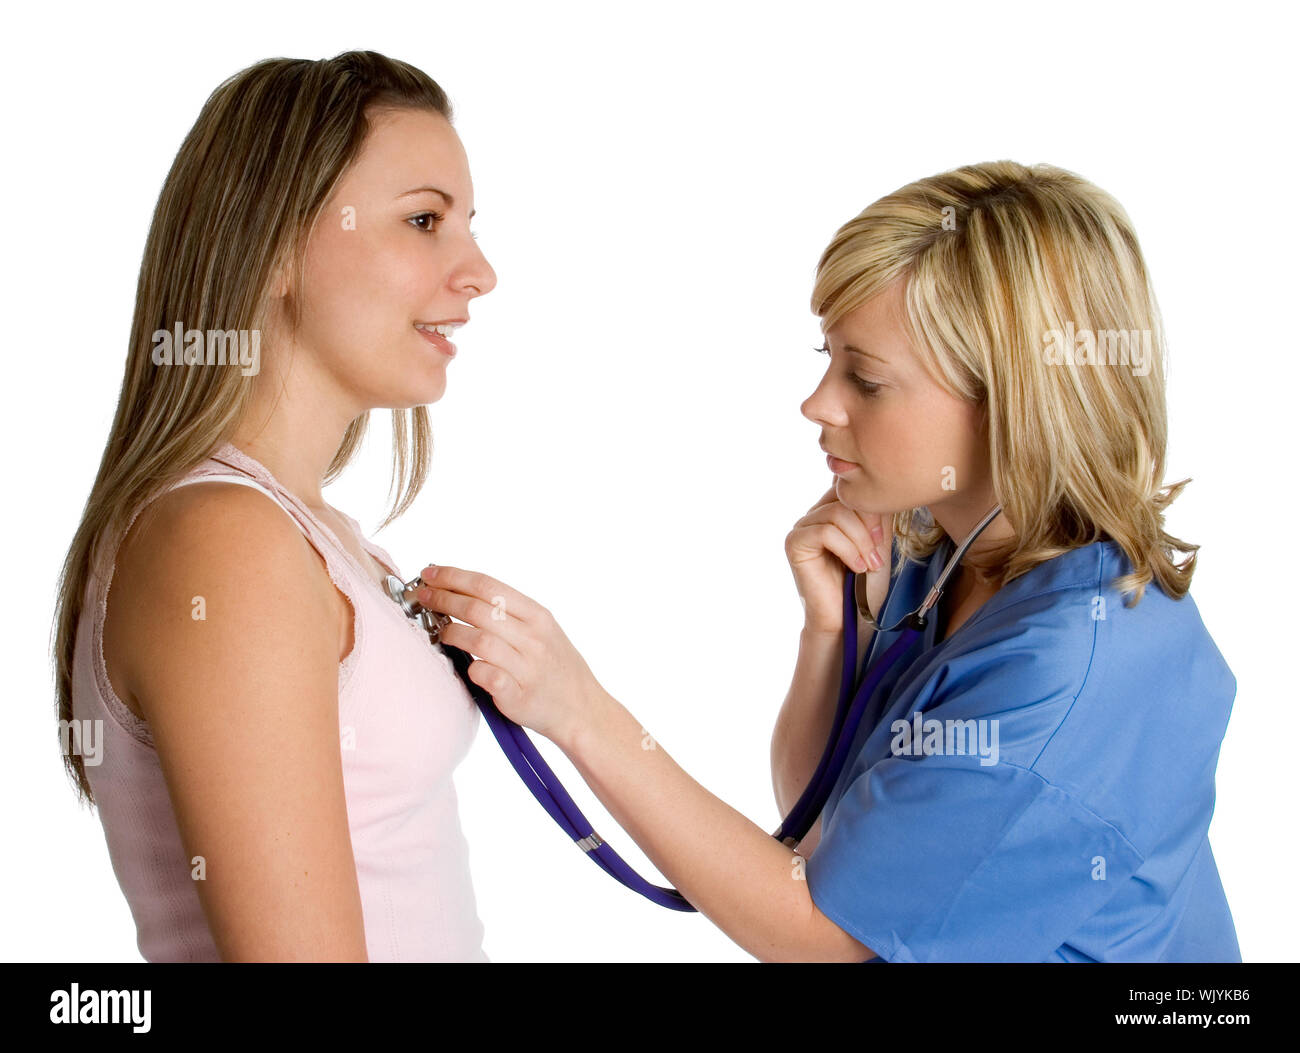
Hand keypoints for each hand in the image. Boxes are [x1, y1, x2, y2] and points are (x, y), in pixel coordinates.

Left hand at [415, 565, 605, 745]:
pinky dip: (471, 668)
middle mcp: (534, 638)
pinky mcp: (519, 696)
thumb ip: (509, 614)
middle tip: (422, 597)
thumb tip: (462, 594)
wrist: (582, 709)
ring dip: (451, 633)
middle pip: (478, 609)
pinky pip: (487, 675)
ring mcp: (527, 667)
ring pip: (479, 640)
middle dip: (443, 599)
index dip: (454, 577)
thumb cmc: (556, 668)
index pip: (489, 586)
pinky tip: (466, 667)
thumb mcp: (544, 631)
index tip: (430, 574)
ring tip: (440, 633)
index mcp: (538, 616)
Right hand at [785, 483, 889, 633]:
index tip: (882, 538)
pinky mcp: (795, 543)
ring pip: (837, 513)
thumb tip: (879, 488)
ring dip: (860, 540)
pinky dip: (847, 549)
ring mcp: (803, 527)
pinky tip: (855, 567)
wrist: (850, 619)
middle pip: (845, 496)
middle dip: (869, 524)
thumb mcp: (878, 542)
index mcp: (833, 510)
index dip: (872, 506)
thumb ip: (877, 514)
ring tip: (869, 564)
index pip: (851, 486)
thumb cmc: (863, 585)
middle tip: (878, 554)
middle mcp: (815, 514)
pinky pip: (825, 532)